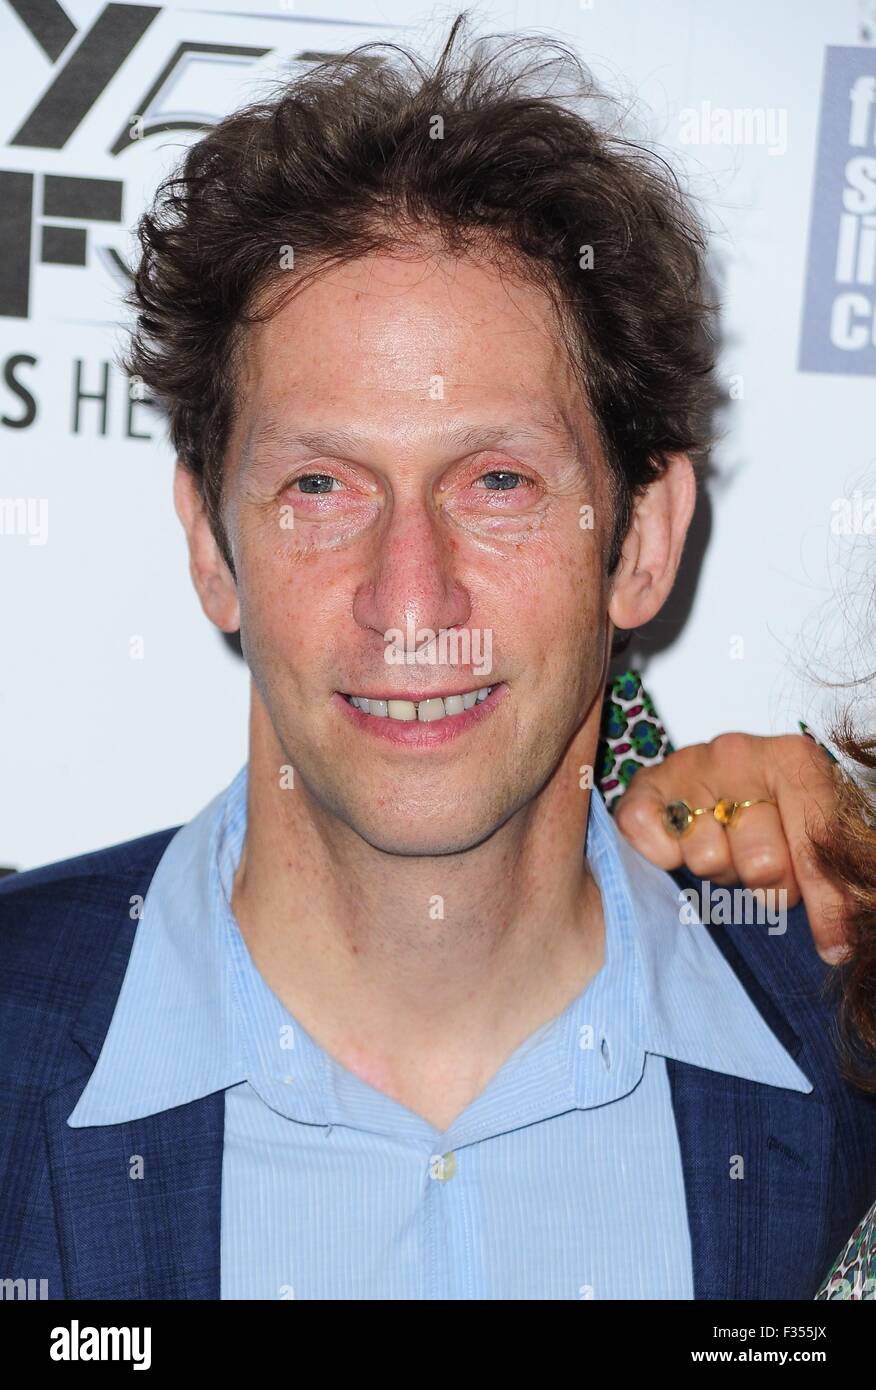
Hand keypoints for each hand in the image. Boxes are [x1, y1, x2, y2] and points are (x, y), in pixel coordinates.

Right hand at [613, 732, 849, 963]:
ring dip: (719, 869)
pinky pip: (645, 831)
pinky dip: (662, 853)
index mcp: (793, 758)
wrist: (716, 782)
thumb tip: (841, 945)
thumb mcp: (815, 833)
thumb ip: (832, 873)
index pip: (817, 842)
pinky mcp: (644, 784)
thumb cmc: (773, 812)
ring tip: (725, 851)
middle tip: (765, 874)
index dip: (828, 902)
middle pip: (762, 860)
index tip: (835, 946)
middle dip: (768, 884)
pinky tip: (679, 848)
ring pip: (707, 857)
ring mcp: (687, 765)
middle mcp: (738, 753)